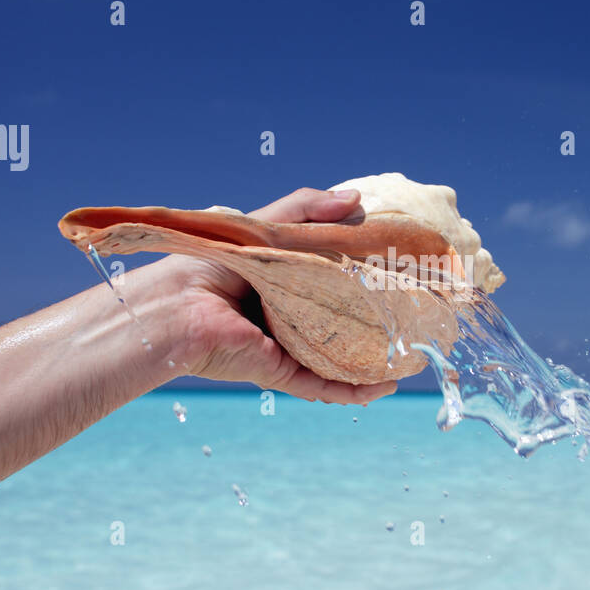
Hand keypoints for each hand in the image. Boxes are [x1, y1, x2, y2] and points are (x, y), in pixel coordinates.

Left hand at [148, 187, 398, 404]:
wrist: (177, 306)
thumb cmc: (210, 262)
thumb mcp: (265, 227)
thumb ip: (307, 211)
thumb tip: (357, 199)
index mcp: (280, 283)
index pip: (328, 282)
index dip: (361, 276)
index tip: (395, 270)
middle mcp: (284, 317)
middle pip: (337, 320)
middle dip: (374, 321)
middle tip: (411, 312)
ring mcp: (284, 347)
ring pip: (338, 358)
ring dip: (372, 361)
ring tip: (408, 355)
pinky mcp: (281, 372)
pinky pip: (325, 385)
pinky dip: (356, 390)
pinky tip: (385, 385)